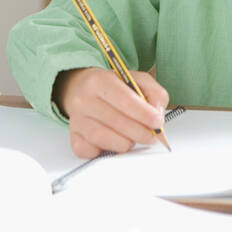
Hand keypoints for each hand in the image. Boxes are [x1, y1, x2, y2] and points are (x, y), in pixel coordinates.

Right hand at [53, 68, 168, 157]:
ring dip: (126, 142)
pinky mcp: (74, 138)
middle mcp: (83, 100)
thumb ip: (153, 92)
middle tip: (152, 135)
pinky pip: (92, 152)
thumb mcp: (136, 79)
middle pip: (116, 122)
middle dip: (140, 132)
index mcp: (99, 80)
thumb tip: (157, 113)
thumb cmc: (112, 87)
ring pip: (104, 139)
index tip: (157, 122)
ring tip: (132, 137)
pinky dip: (107, 151)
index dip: (144, 114)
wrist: (81, 90)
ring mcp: (76, 120)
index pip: (124, 100)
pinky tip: (114, 141)